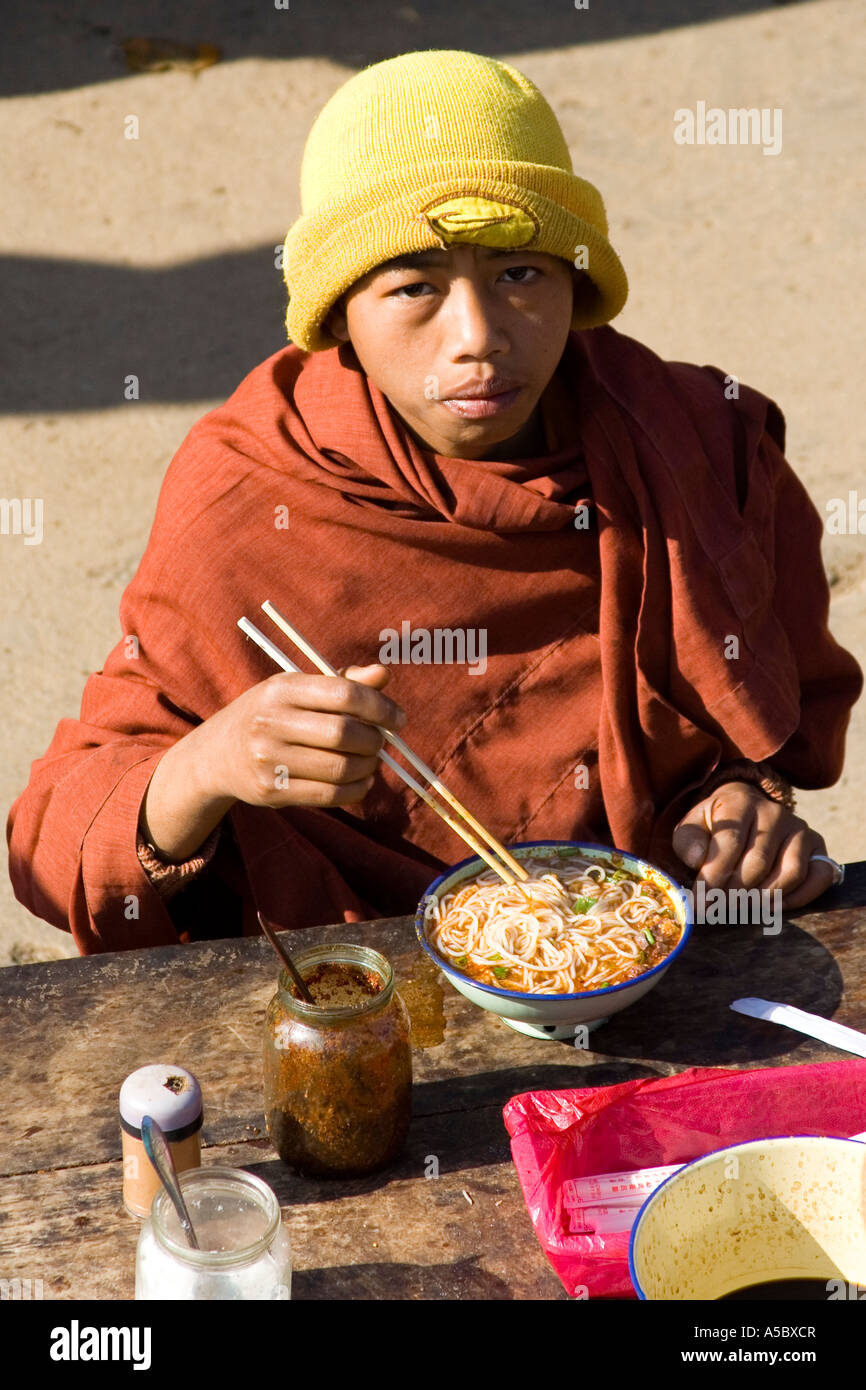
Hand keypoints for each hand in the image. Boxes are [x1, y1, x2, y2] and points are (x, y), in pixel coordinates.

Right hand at [197, 663, 405, 809]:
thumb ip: (342, 682)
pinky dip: (356, 791)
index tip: (398, 719)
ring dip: (368, 768)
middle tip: (381, 743)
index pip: (343, 693)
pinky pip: (329, 796)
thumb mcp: (297, 690)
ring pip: (340, 768)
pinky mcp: (271, 791)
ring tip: (371, 762)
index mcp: (281, 689)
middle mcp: (271, 722)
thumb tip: (384, 675)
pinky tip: (361, 782)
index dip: (379, 706)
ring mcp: (268, 759)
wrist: (218, 755)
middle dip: (374, 740)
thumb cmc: (270, 715)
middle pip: (344, 733)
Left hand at [672, 780, 838, 908]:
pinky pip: (817, 877)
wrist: (746, 813)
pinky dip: (798, 898)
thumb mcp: (692, 827)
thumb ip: (688, 842)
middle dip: (733, 893)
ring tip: (740, 907)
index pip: (729, 844)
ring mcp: (799, 829)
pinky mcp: (817, 847)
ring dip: (763, 898)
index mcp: (740, 802)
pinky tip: (772, 906)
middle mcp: (774, 812)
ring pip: (789, 873)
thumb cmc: (715, 827)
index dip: (712, 878)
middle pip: (758, 863)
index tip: (698, 904)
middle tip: (716, 910)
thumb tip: (699, 861)